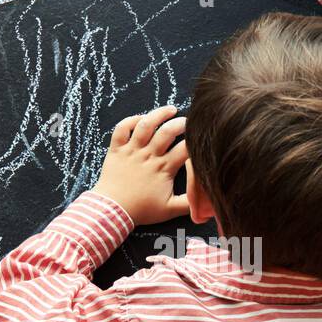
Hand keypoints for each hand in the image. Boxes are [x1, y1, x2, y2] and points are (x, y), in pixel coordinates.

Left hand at [94, 105, 189, 225]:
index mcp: (164, 169)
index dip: (195, 141)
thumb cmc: (141, 210)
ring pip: (145, 125)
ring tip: (170, 110)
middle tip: (186, 122)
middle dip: (180, 123)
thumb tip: (208, 203)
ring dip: (159, 114)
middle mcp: (148, 156)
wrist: (113, 211)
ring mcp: (132, 151)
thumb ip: (189, 203)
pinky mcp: (116, 149)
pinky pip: (122, 128)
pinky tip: (141, 118)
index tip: (200, 138)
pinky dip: (131, 120)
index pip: (185, 149)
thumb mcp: (170, 210)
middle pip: (167, 132)